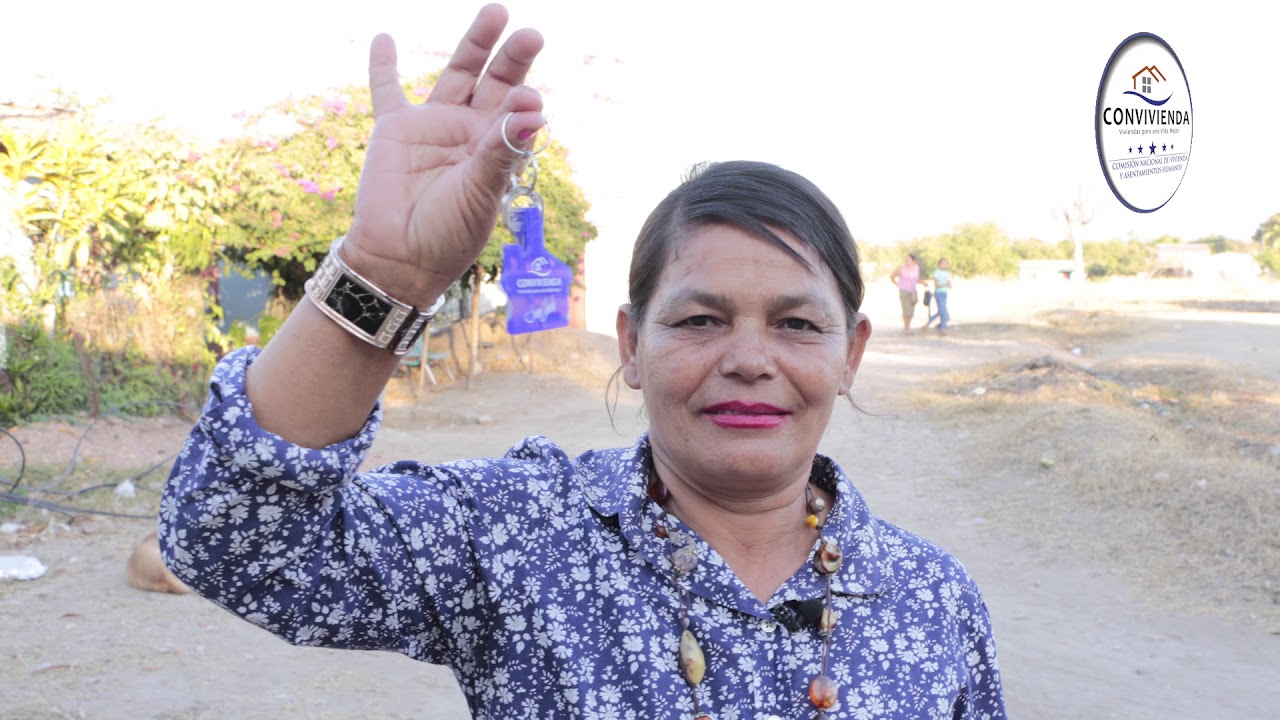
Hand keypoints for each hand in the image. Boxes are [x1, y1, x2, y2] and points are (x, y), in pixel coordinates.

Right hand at [342, 3, 544, 306]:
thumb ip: (501, 150)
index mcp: (497, 150)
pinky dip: (383, 65)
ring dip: (475, 44)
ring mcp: (433, 127)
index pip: (517, 112)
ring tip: (495, 13)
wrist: (400, 258)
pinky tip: (384, 38)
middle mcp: (469, 132)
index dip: (524, 102)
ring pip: (457, 73)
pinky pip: (387, 90)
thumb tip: (535, 113)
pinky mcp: (394, 129)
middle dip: (513, 57)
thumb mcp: (481, 191)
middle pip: (496, 82)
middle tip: (531, 34)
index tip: (530, 101)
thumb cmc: (449, 232)